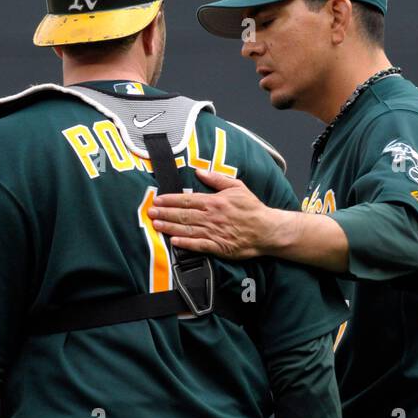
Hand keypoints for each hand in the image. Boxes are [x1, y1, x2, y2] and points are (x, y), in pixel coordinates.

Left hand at [149, 168, 282, 259]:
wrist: (266, 230)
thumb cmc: (252, 208)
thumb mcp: (237, 186)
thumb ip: (216, 178)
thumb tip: (199, 171)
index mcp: (214, 201)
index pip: (187, 200)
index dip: (170, 200)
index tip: (157, 200)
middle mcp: (212, 217)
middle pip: (183, 214)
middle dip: (164, 213)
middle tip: (150, 212)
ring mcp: (214, 233)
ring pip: (187, 229)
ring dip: (170, 227)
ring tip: (156, 225)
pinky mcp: (219, 247)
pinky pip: (199, 246)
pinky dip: (186, 244)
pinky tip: (174, 242)